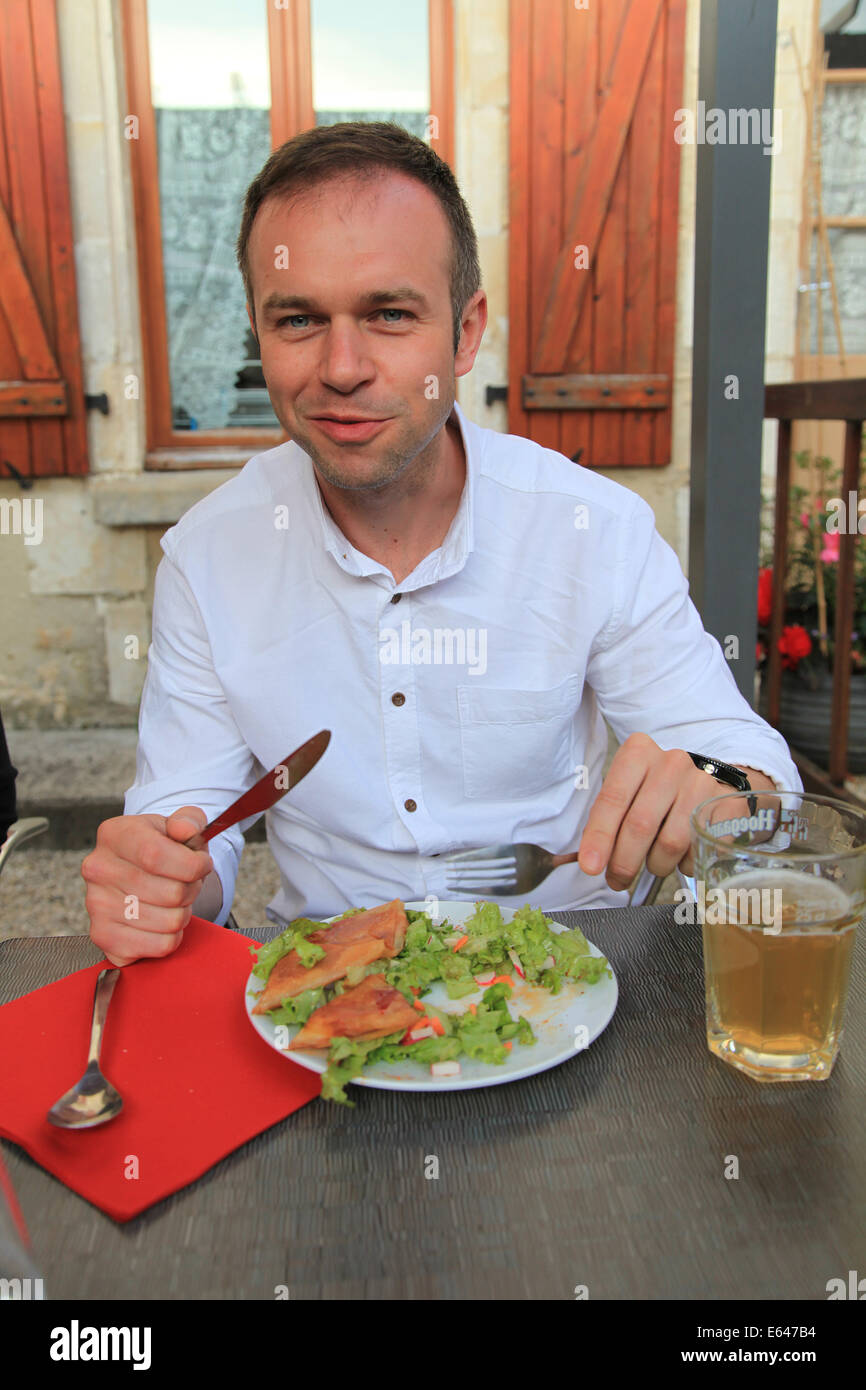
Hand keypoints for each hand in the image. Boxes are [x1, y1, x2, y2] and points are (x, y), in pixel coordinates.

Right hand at [81, 807, 213, 965]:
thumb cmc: (163, 848)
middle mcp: (98, 869)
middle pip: (171, 893)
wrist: (137, 871)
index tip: (202, 864)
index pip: (157, 856)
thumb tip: (186, 828)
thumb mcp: (178, 825)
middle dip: (192, 889)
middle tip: (186, 883)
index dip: (193, 865)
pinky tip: (160, 920)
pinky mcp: (104, 937)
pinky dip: (171, 937)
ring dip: (183, 913)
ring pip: (170, 922)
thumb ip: (190, 819)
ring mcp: (96, 905)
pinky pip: (160, 946)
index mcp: (114, 835)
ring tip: (173, 900)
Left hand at [576, 733, 762, 888]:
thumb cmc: (656, 792)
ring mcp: (702, 783)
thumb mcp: (627, 792)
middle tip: (616, 880)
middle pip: (640, 824)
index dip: (599, 837)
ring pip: (670, 842)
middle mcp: (671, 763)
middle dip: (623, 862)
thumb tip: (590, 860)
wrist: (707, 782)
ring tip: (652, 863)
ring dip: (656, 865)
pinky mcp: (728, 805)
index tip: (591, 866)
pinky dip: (686, 864)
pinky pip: (700, 850)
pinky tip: (680, 857)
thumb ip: (606, 820)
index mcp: (638, 753)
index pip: (613, 799)